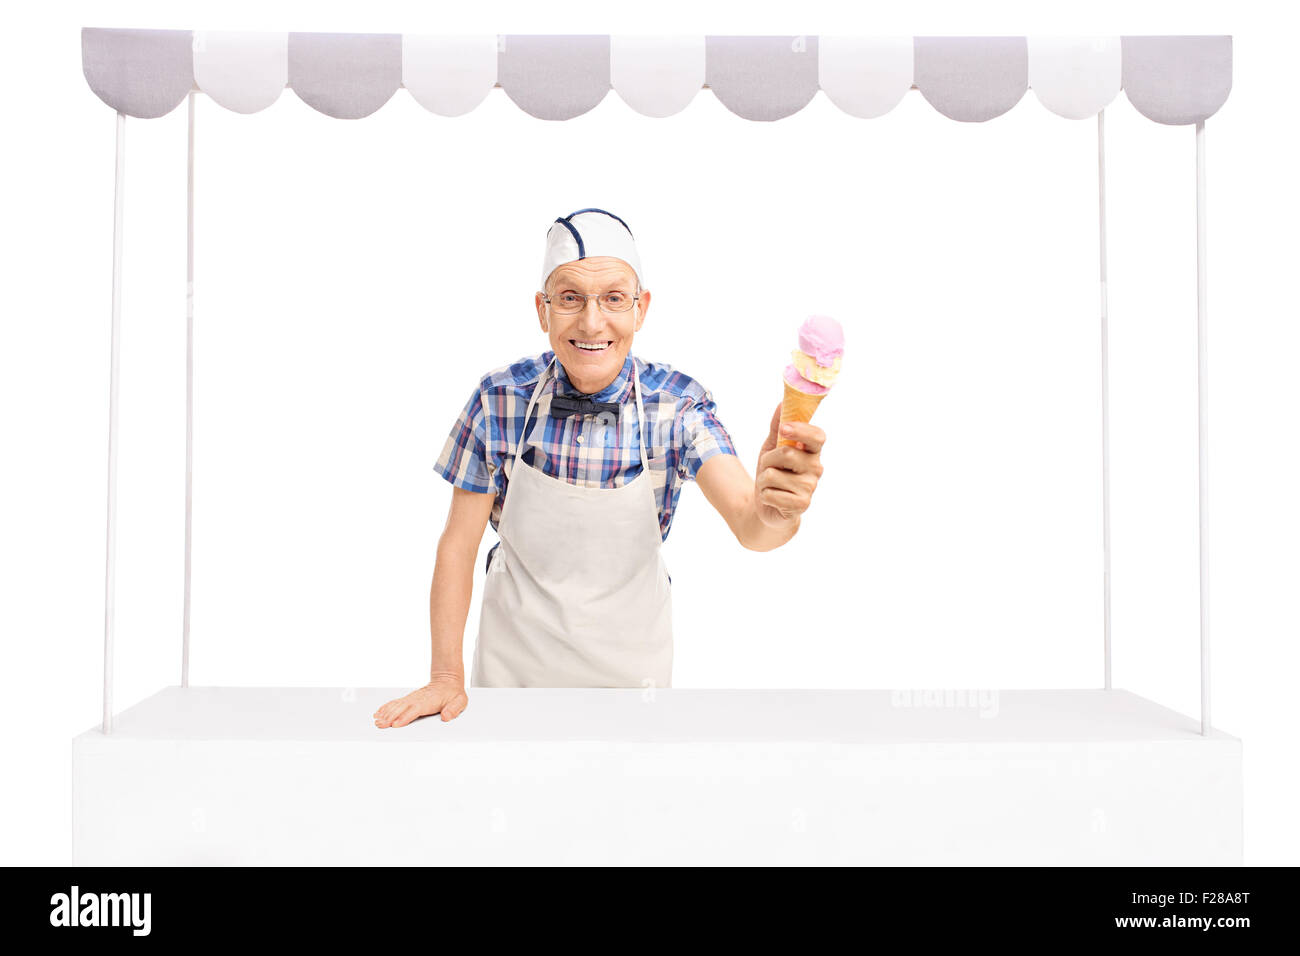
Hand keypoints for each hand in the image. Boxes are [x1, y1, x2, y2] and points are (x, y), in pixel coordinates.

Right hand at [373, 675, 467, 727]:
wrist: (448, 680)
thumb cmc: (452, 693)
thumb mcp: (459, 701)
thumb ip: (453, 709)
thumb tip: (446, 716)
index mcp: (429, 702)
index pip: (414, 710)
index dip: (405, 717)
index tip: (396, 724)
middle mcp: (418, 699)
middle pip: (401, 709)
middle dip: (390, 717)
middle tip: (380, 724)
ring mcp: (412, 698)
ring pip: (396, 706)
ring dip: (386, 713)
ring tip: (377, 720)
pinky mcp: (409, 699)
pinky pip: (395, 703)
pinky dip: (386, 707)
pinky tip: (379, 712)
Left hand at [754, 401, 824, 528]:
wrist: (768, 504)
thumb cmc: (773, 471)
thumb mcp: (772, 447)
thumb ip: (778, 426)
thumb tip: (783, 402)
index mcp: (812, 451)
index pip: (817, 436)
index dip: (801, 430)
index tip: (784, 428)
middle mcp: (816, 468)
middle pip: (787, 453)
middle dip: (768, 459)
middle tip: (769, 466)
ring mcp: (810, 487)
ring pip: (773, 475)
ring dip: (763, 479)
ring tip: (770, 484)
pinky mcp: (801, 505)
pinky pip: (771, 493)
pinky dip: (765, 495)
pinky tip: (772, 498)